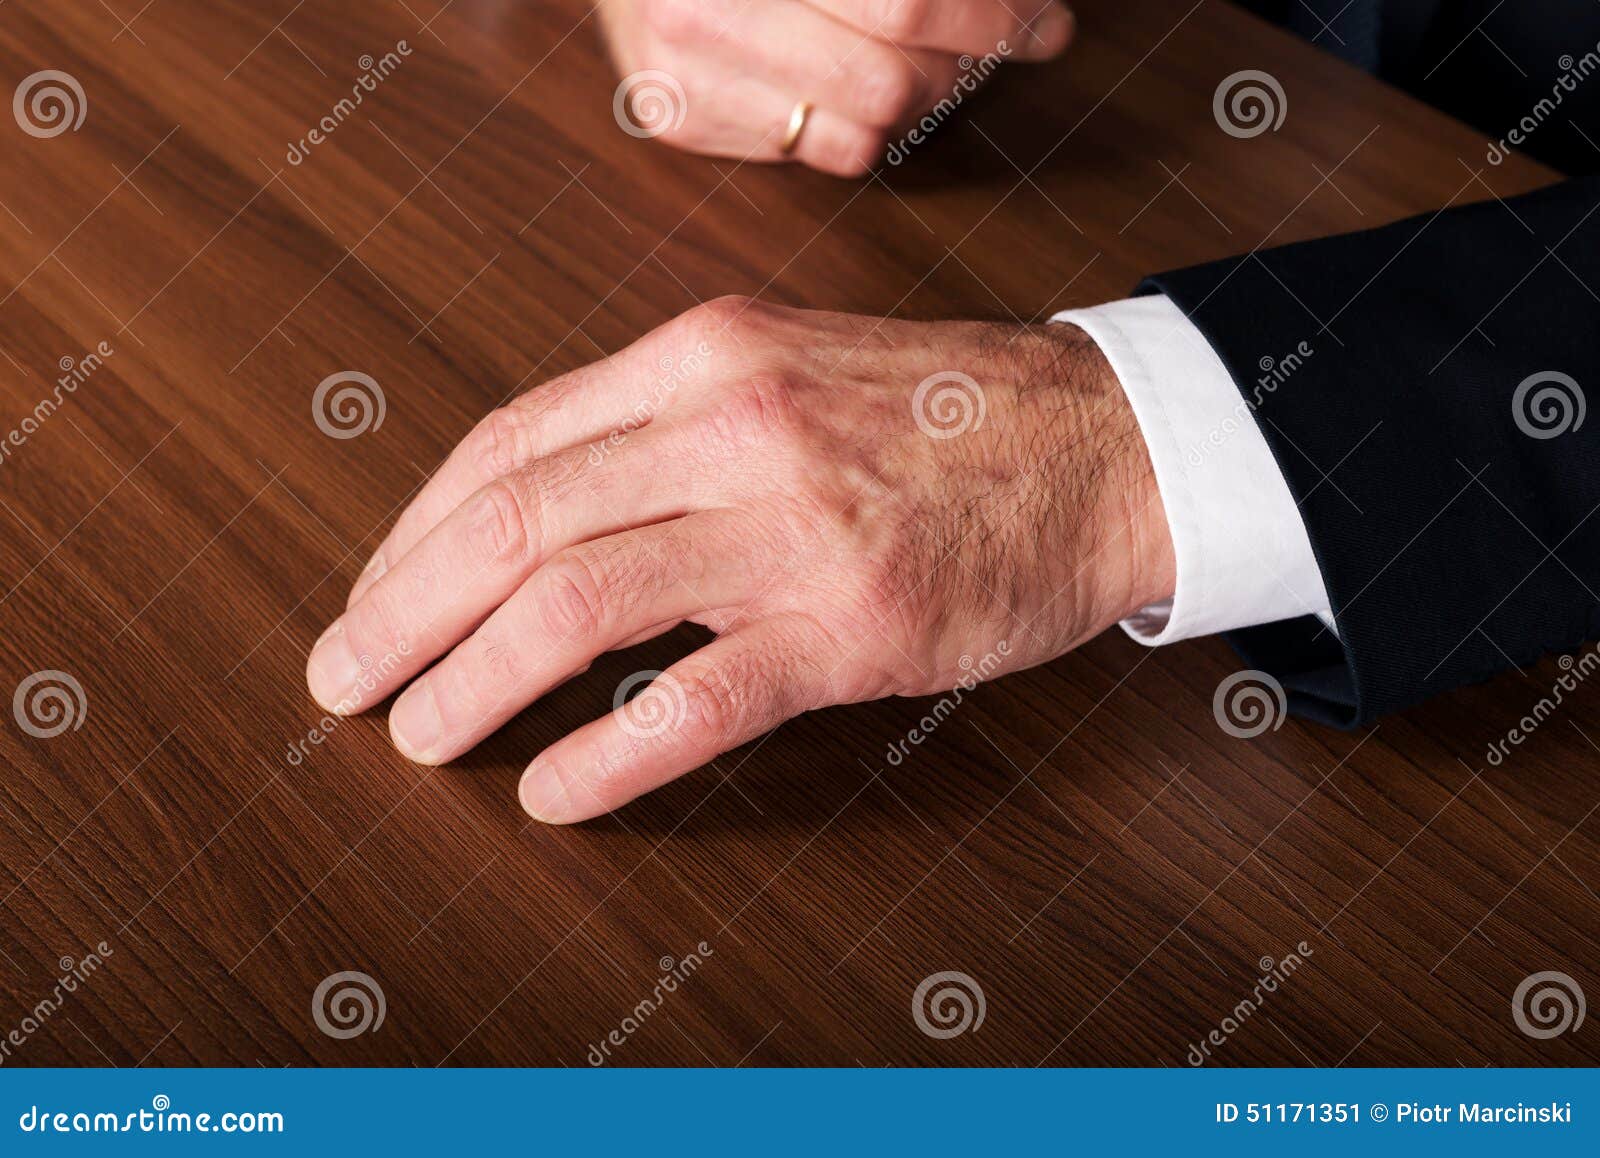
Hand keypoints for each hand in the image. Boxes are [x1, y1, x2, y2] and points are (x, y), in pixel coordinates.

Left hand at [306, 297, 1172, 822]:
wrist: (1104, 445)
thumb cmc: (940, 415)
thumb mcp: (787, 363)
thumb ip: (664, 416)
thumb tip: (535, 503)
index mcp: (703, 357)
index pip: (510, 443)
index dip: (415, 529)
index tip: (376, 591)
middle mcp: (731, 427)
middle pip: (514, 522)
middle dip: (400, 611)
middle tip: (344, 677)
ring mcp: (792, 529)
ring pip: (574, 606)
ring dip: (469, 680)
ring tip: (418, 734)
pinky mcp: (851, 627)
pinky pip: (693, 700)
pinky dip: (603, 754)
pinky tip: (553, 790)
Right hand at [600, 0, 1074, 175]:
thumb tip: (1024, 11)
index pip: (907, 5)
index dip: (992, 17)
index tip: (1043, 22)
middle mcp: (706, 7)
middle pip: (894, 75)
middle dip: (966, 61)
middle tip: (997, 39)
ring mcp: (686, 70)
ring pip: (866, 126)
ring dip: (921, 97)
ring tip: (925, 60)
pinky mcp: (678, 120)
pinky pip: (823, 152)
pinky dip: (861, 123)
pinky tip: (851, 82)